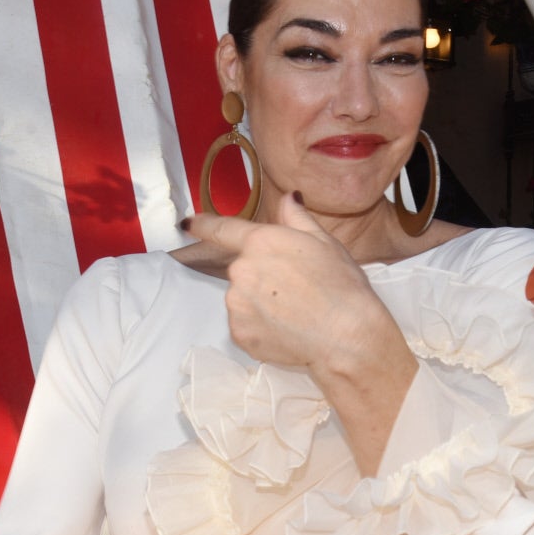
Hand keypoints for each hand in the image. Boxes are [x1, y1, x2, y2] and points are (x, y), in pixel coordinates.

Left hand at [183, 194, 401, 376]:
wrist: (345, 335)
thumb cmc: (341, 287)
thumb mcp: (324, 242)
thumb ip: (297, 218)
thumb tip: (288, 199)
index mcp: (261, 242)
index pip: (222, 229)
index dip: (203, 224)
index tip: (188, 222)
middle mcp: (241, 271)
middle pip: (242, 270)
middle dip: (262, 277)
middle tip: (294, 289)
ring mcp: (237, 304)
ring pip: (242, 299)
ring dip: (260, 303)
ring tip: (294, 312)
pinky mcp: (239, 333)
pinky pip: (245, 325)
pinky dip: (260, 327)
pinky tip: (286, 329)